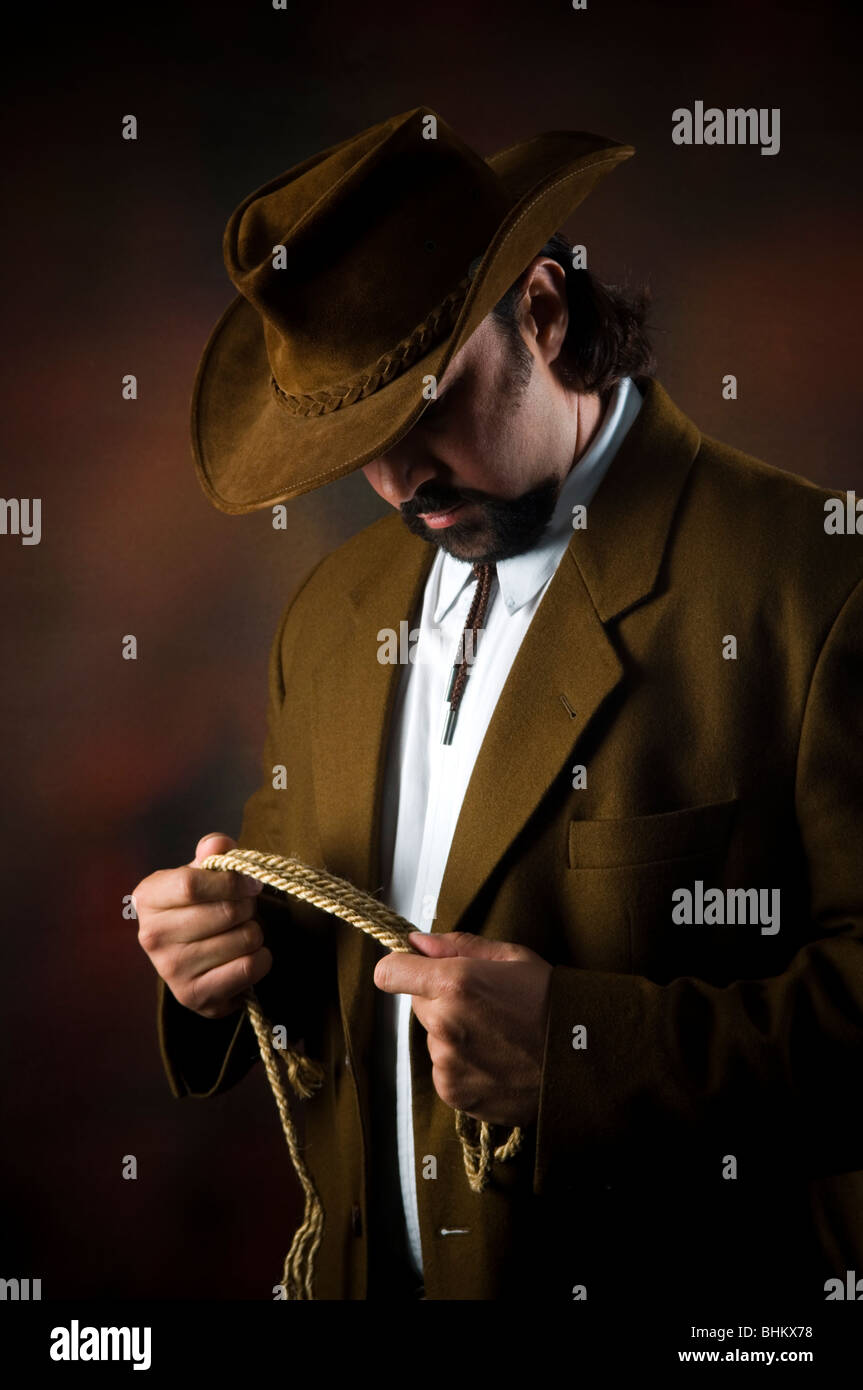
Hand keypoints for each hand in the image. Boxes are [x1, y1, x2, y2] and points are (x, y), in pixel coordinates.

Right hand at [134, 832, 270, 1018]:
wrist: (194, 959)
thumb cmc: (199, 906)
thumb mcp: (201, 873)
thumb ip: (212, 853)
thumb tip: (220, 844)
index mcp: (148, 897)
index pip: (192, 884)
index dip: (231, 880)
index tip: (251, 882)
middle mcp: (151, 936)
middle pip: (225, 912)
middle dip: (248, 906)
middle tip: (245, 909)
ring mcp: (171, 971)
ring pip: (243, 939)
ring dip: (255, 932)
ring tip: (241, 932)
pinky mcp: (194, 997)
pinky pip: (249, 968)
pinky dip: (261, 958)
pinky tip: (248, 955)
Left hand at [374, 930, 552, 1126]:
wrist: (584, 1060)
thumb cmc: (553, 1002)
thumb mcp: (512, 957)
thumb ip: (458, 946)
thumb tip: (416, 942)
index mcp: (454, 982)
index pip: (389, 973)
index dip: (401, 968)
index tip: (416, 970)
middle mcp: (444, 1024)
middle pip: (417, 1003)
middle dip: (439, 999)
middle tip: (482, 1004)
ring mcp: (447, 1063)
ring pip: (432, 1038)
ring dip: (452, 1034)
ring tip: (497, 1036)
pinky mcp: (454, 1092)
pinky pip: (444, 1069)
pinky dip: (463, 1065)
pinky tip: (497, 1060)